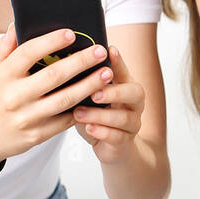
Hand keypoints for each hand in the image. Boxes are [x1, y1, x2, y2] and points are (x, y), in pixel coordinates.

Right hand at [0, 25, 115, 167]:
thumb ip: (4, 48)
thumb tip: (17, 24)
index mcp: (2, 76)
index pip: (28, 53)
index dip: (51, 42)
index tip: (71, 33)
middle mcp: (14, 96)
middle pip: (53, 76)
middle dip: (80, 62)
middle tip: (100, 51)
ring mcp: (27, 117)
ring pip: (65, 99)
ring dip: (89, 85)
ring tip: (106, 73)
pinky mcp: (37, 134)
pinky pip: (65, 120)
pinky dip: (82, 108)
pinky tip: (97, 97)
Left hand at [72, 45, 144, 163]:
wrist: (114, 148)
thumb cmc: (98, 117)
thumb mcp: (91, 98)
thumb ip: (86, 84)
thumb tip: (64, 65)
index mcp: (126, 87)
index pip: (124, 71)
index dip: (118, 61)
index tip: (109, 50)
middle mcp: (133, 104)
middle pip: (135, 93)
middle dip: (114, 91)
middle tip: (94, 92)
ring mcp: (132, 123)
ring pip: (123, 118)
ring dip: (100, 115)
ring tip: (80, 113)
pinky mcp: (125, 142)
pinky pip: (117, 137)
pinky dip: (102, 132)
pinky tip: (89, 128)